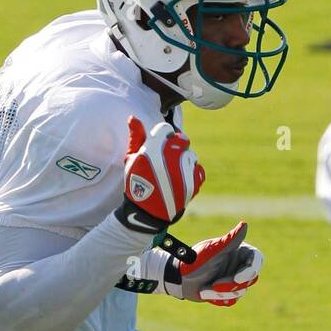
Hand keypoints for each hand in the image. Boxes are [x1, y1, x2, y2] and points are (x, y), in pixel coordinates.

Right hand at [116, 116, 204, 261]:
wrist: (146, 214)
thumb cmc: (136, 185)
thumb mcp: (131, 160)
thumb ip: (136, 137)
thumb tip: (133, 117)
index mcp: (153, 148)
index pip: (165, 129)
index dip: (162, 137)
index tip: (159, 147)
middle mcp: (170, 157)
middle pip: (182, 140)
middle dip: (176, 147)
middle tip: (167, 160)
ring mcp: (183, 170)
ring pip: (191, 155)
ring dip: (184, 161)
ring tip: (173, 173)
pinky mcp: (193, 183)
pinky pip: (199, 170)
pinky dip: (192, 174)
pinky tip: (181, 181)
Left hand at [173, 220, 262, 305]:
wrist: (179, 278)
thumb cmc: (195, 260)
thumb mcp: (213, 250)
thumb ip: (230, 240)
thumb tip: (244, 224)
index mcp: (239, 251)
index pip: (257, 260)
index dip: (250, 271)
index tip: (237, 278)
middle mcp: (239, 264)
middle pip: (251, 278)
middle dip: (231, 285)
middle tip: (214, 285)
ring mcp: (234, 279)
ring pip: (241, 291)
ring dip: (222, 293)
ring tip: (204, 289)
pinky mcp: (228, 292)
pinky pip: (233, 300)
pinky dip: (219, 299)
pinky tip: (206, 293)